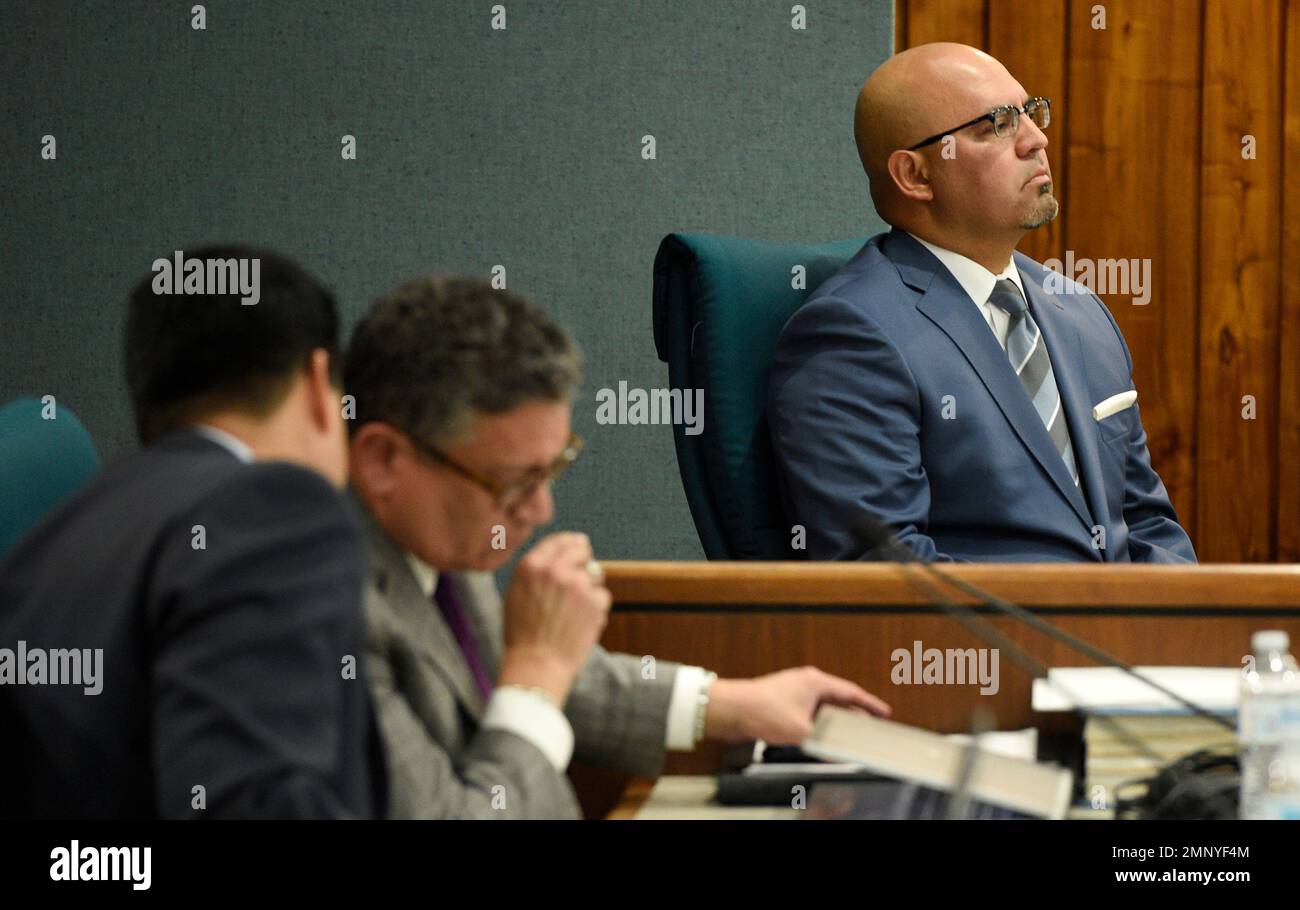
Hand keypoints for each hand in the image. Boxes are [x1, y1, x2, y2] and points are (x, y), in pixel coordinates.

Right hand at [498, 532, 609, 704]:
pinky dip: (596, 609)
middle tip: (579, 579)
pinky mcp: (595, 601)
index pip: (558, 540)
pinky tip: (580, 624)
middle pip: (581, 550)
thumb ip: (536, 570)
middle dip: (583, 560)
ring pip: (594, 575)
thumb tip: (559, 554)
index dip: (570, 543)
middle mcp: (555, 569)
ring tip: (572, 612)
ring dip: (589, 588)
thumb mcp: (516, 594)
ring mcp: (578, 584)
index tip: (578, 547)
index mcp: (531, 565)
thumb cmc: (522, 634)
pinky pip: (602, 596)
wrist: (537, 664)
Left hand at [704, 666, 890, 744]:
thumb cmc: (761, 711)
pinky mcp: (783, 703)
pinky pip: (809, 714)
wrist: (730, 710)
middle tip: (870, 728)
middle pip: (838, 701)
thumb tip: (838, 751)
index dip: (870, 705)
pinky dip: (818, 724)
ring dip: (834, 722)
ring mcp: (794, 692)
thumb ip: (824, 742)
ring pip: (823, 708)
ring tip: (848, 736)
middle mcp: (806, 683)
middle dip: (854, 715)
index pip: (851, 692)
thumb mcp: (801, 731)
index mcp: (815, 682)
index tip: (884, 713)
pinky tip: (820, 737)